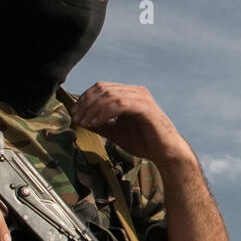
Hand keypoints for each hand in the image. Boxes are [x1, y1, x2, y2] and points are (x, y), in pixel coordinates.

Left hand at [70, 81, 190, 163]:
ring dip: (93, 109)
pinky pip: (120, 105)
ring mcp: (142, 98)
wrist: (165, 153)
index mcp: (129, 94)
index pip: (102, 87)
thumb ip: (101, 124)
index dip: (85, 98)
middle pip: (103, 88)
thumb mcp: (115, 132)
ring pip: (110, 95)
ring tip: (84, 122)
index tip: (74, 114)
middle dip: (86, 103)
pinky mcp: (146, 108)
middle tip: (76, 118)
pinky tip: (95, 123)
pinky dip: (104, 113)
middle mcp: (136, 92)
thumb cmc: (144, 142)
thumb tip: (81, 120)